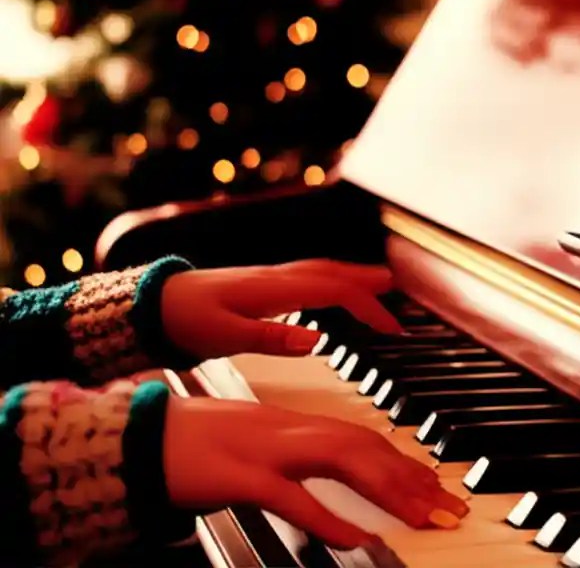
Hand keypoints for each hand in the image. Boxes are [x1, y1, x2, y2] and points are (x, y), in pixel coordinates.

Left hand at [160, 259, 402, 359]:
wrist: (151, 304)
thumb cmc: (184, 319)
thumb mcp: (225, 337)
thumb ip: (272, 339)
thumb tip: (317, 341)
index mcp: (274, 290)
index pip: (335, 292)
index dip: (367, 307)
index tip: (390, 328)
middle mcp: (276, 279)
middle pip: (334, 274)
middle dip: (368, 283)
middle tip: (396, 296)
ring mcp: (268, 279)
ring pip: (321, 271)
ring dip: (352, 277)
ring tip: (376, 286)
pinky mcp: (259, 285)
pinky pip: (307, 276)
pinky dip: (330, 281)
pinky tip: (328, 292)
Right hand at [165, 397, 468, 547]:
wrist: (134, 438)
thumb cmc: (191, 450)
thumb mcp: (255, 460)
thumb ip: (296, 475)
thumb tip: (333, 503)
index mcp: (294, 426)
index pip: (363, 438)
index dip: (405, 462)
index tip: (438, 488)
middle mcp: (287, 430)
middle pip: (364, 446)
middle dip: (413, 477)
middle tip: (449, 509)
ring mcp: (264, 449)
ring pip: (340, 459)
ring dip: (387, 489)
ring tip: (423, 516)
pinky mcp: (236, 475)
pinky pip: (290, 496)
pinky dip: (327, 514)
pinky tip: (357, 536)